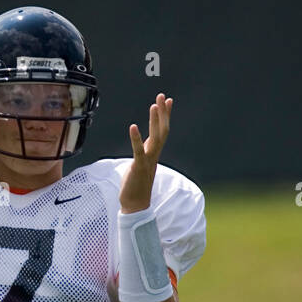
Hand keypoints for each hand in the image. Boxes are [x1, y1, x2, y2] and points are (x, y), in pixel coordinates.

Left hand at [119, 93, 172, 212]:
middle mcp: (154, 155)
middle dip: (163, 113)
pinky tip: (133, 126)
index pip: (162, 131)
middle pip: (162, 130)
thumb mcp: (140, 164)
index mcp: (153, 153)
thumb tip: (144, 145)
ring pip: (155, 138)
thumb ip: (143, 153)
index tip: (168, 101)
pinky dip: (136, 138)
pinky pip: (139, 150)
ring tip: (154, 105)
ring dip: (155, 121)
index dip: (165, 115)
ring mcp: (148, 160)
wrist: (136, 206)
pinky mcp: (138, 166)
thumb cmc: (135, 186)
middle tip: (163, 95)